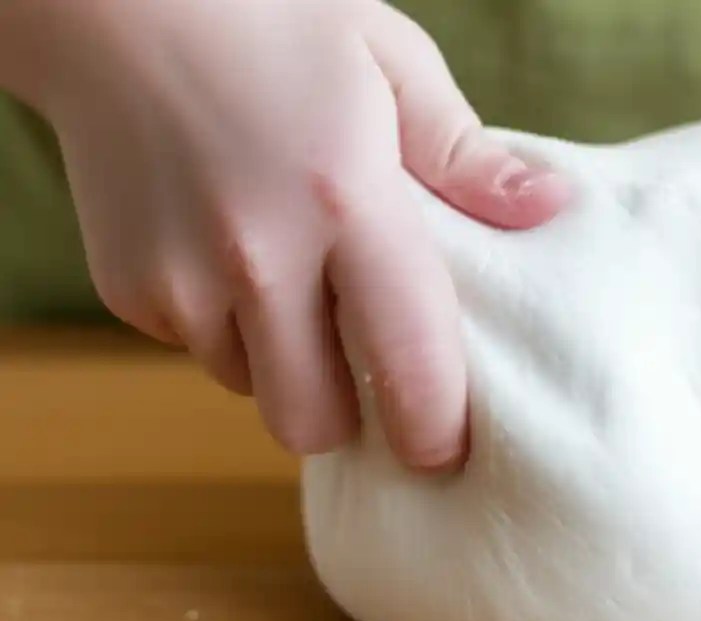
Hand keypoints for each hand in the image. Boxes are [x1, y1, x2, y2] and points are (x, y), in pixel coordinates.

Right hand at [22, 0, 568, 467]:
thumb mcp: (387, 59)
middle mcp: (259, 257)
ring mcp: (181, 281)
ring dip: (286, 365)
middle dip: (351, 415)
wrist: (107, 1)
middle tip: (371, 369)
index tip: (450, 452)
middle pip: (315, 423)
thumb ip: (465, 154)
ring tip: (297, 281)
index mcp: (347, 200)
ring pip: (254, 392)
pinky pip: (198, 351)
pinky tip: (231, 252)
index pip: (408, 363)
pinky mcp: (129, 289)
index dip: (434, 431)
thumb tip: (548, 209)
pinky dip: (227, 328)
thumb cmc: (269, 18)